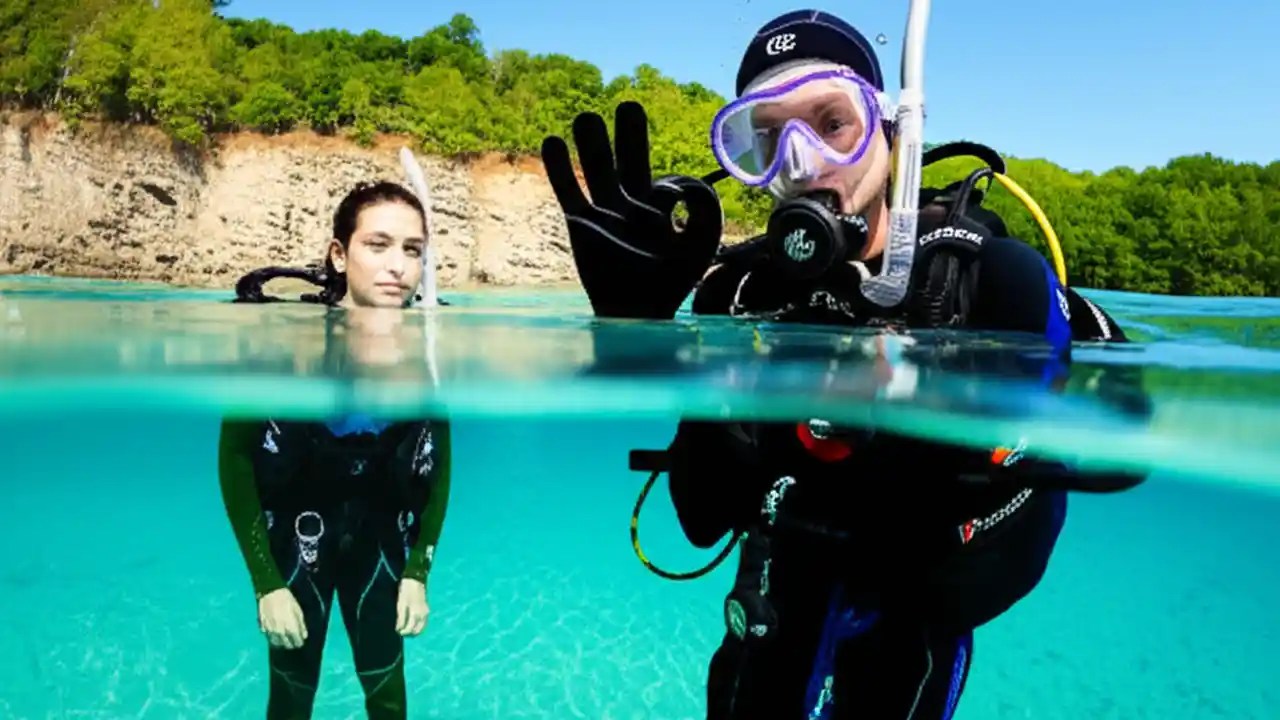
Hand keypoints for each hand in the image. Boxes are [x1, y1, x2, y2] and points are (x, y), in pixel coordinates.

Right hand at [258, 587, 307, 649]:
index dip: (300, 642)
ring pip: (276, 643)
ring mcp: (270, 631)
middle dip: (291, 644)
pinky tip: (275, 633)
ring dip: (281, 643)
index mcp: (291, 628)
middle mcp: (280, 633)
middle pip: (287, 645)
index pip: (297, 642)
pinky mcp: (262, 628)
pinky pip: (268, 637)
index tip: (300, 641)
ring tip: (284, 640)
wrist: (271, 593)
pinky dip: (273, 637)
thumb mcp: (298, 611)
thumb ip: (301, 625)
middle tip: (293, 641)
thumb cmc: (287, 600)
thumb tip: (304, 636)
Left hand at [395, 578, 428, 636]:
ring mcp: (426, 612)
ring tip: (406, 628)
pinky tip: (413, 623)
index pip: (409, 629)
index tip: (397, 631)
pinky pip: (424, 622)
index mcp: (415, 614)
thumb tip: (398, 628)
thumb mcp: (401, 604)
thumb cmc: (406, 591)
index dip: (403, 632)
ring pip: (421, 627)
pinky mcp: (426, 610)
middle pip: (417, 630)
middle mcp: (422, 615)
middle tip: (401, 631)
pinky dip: (418, 625)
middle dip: (409, 633)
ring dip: (414, 630)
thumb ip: (400, 618)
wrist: (415, 580)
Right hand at [540, 101, 723, 319]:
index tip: (672, 198)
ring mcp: (603, 212)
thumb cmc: (671, 281)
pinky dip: (559, 168)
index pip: (667, 183)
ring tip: (587, 117)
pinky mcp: (580, 224)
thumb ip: (704, 207)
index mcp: (663, 208)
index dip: (673, 188)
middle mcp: (631, 204)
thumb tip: (679, 179)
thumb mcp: (701, 241)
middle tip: (629, 106)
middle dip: (628, 134)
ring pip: (596, 168)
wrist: (638, 312)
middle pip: (628, 159)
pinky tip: (552, 141)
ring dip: (592, 142)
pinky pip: (568, 190)